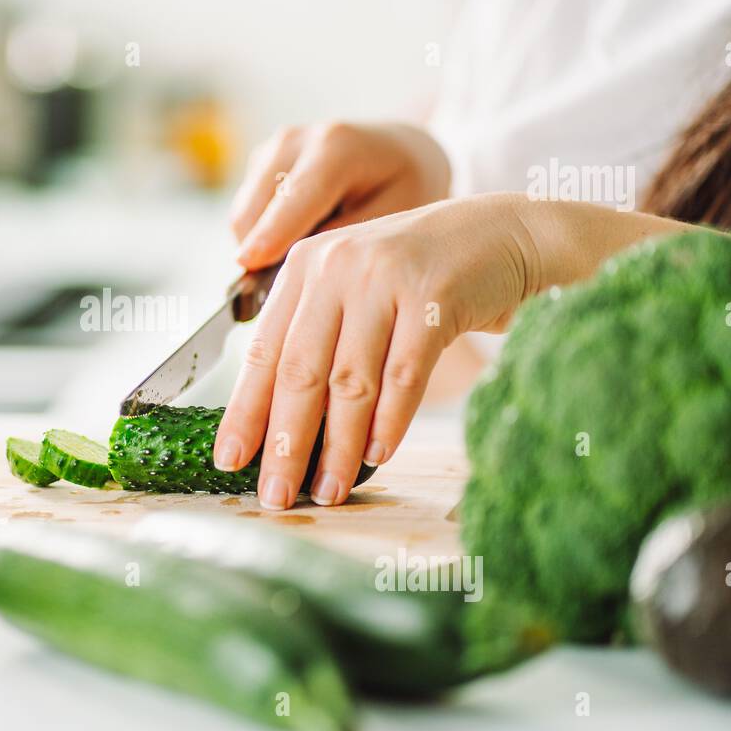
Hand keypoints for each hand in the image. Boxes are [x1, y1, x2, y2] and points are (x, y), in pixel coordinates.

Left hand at [213, 193, 534, 509]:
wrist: (501, 236)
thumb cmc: (419, 278)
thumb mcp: (355, 291)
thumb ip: (316, 337)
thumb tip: (278, 425)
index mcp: (304, 267)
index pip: (262, 351)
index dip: (244, 412)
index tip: (229, 460)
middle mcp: (337, 267)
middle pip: (299, 372)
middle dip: (285, 443)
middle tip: (274, 495)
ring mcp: (384, 278)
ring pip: (350, 382)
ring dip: (338, 447)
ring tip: (328, 489)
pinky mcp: (433, 296)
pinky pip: (403, 376)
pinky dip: (389, 423)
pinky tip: (376, 456)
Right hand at [230, 122, 450, 269]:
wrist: (400, 150)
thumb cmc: (404, 186)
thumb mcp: (393, 215)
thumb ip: (343, 239)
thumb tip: (290, 266)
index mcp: (335, 147)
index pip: (291, 200)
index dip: (268, 235)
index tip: (247, 265)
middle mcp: (295, 140)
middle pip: (254, 210)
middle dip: (263, 252)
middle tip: (298, 286)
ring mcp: (273, 148)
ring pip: (243, 214)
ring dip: (263, 245)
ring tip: (310, 254)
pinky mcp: (260, 161)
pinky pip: (246, 212)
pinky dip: (263, 233)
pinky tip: (302, 235)